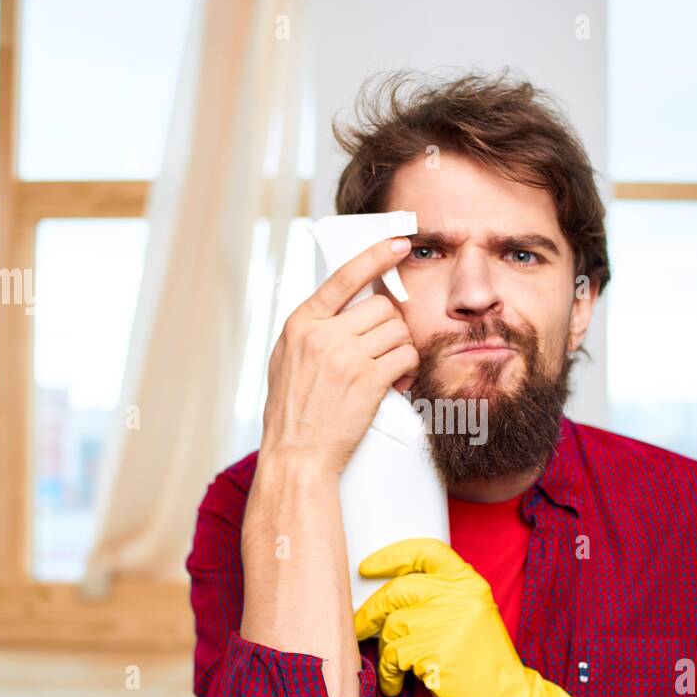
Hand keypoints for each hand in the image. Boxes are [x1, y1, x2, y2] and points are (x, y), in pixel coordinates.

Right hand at [260, 235, 417, 475]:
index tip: (398, 242)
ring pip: (398, 331)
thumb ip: (312, 329)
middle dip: (392, 327)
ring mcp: (344, 357)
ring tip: (390, 371)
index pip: (343, 276)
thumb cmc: (293, 411)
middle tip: (387, 350)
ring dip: (402, 349)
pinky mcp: (367, 381)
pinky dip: (408, 370)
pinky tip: (396, 384)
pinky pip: (406, 358)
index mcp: (301, 323)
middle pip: (381, 306)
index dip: (375, 255)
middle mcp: (322, 334)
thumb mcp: (287, 358)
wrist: (296, 454)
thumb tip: (344, 305)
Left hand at [354, 537, 647, 696]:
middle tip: (358, 626)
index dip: (391, 556)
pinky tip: (395, 684)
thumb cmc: (484, 663)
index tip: (368, 567)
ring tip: (393, 668)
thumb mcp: (471, 615)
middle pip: (396, 590)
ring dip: (384, 650)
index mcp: (468, 582)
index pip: (425, 551)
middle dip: (370, 611)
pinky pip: (392, 656)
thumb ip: (439, 598)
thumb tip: (387, 597)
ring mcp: (445, 622)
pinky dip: (388, 674)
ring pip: (392, 626)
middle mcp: (457, 596)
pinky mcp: (432, 650)